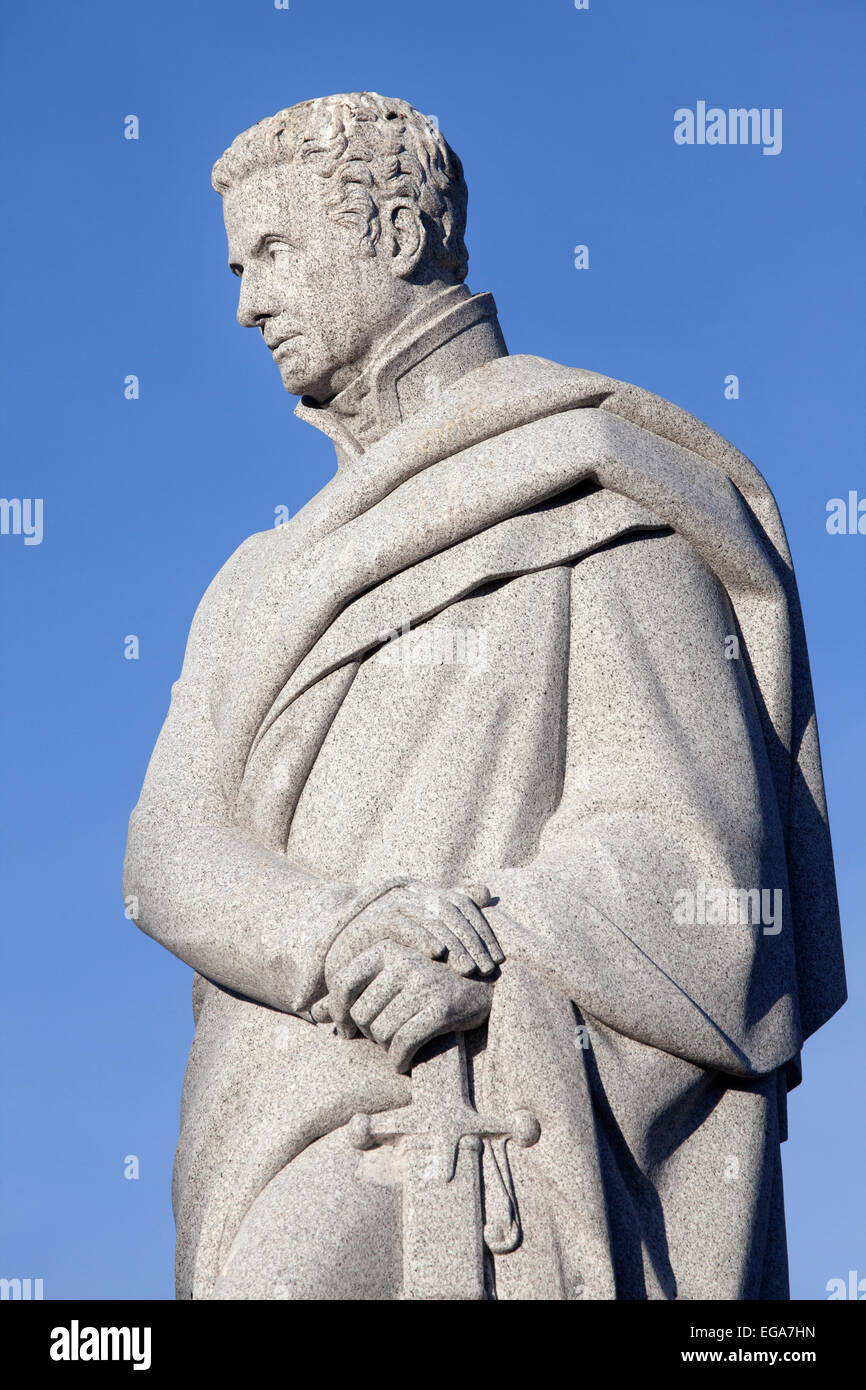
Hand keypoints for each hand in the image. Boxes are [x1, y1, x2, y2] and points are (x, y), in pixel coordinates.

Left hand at [311, 940, 492, 1072]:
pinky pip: (403, 1044)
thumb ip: (354, 991)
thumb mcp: (394, 976)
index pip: (342, 981)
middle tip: (387, 1038)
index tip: (348, 1031)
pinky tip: (405, 1062)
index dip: (338, 1012)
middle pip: (361, 1014)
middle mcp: (403, 962)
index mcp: (388, 948)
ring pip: (381, 1032)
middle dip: (370, 1034)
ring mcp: (423, 984)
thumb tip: (309, 1012)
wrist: (487, 986)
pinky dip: (400, 1060)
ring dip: (387, 1048)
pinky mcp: (440, 1009)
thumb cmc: (430, 984)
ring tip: (400, 1045)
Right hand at [324, 880, 503, 981]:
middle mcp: (412, 894)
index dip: (483, 931)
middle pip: (451, 911)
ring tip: (467, 969)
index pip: (464, 906)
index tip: (498, 959)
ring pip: (430, 917)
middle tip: (485, 969)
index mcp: (427, 896)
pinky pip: (401, 924)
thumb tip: (485, 891)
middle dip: (472, 941)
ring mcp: (391, 904)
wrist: (342, 951)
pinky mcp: (373, 919)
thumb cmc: (390, 948)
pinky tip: (437, 955)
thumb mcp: (423, 934)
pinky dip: (420, 937)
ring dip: (452, 943)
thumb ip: (452, 913)